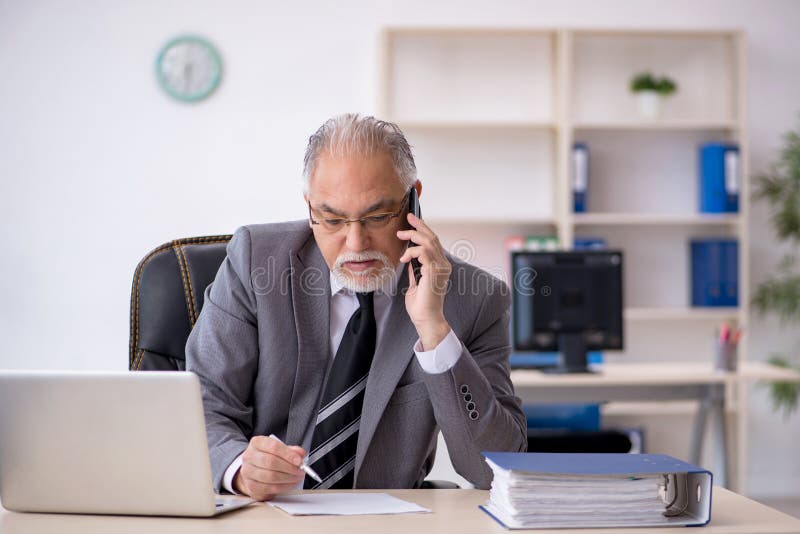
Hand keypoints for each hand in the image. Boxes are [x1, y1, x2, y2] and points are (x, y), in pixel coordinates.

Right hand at [233, 435, 305, 500]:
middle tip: (300, 471)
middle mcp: (249, 456)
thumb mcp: (280, 449)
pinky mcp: (251, 486)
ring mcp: (247, 472)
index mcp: (257, 443)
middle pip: (270, 462)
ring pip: (269, 477)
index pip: (273, 446)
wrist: (254, 469)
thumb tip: (301, 455)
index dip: (288, 454)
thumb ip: (292, 450)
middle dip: (289, 468)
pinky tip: (289, 484)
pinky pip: (268, 488)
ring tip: (296, 478)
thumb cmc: (269, 457)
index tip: (299, 461)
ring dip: (287, 479)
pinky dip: (282, 487)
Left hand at [397, 213, 451, 349]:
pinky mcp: (435, 271)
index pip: (433, 242)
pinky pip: (424, 252)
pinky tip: (404, 257)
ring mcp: (441, 268)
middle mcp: (444, 265)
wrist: (426, 319)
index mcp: (440, 266)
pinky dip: (412, 251)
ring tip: (401, 235)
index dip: (424, 229)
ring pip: (429, 241)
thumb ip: (415, 269)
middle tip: (408, 217)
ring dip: (413, 236)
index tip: (413, 221)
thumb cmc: (420, 305)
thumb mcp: (415, 282)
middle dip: (420, 225)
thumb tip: (409, 256)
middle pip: (433, 237)